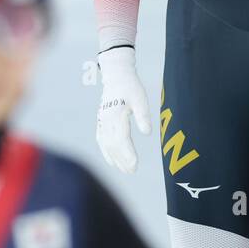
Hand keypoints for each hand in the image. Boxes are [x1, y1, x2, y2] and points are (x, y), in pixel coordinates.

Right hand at [95, 47, 151, 173]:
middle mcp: (106, 120)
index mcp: (116, 114)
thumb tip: (147, 133)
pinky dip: (106, 152)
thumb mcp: (140, 99)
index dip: (127, 153)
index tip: (135, 165)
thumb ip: (143, 116)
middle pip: (113, 145)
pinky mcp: (101, 122)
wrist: (116, 77)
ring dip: (116, 159)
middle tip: (133, 171)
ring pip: (106, 145)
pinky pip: (101, 141)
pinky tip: (112, 162)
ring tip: (126, 171)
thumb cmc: (131, 87)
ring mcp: (102, 122)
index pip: (121, 139)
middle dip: (123, 160)